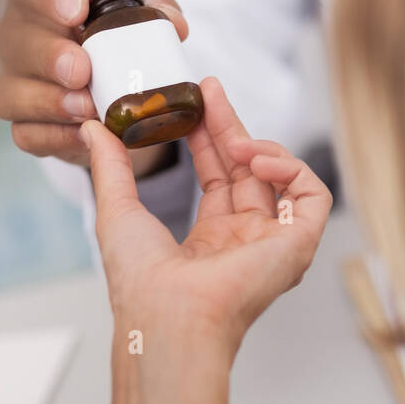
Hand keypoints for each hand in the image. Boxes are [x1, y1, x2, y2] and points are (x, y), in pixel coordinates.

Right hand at [0, 0, 188, 172]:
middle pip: (12, 39)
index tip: (77, 9)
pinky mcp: (23, 125)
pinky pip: (25, 133)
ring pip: (9, 92)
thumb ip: (155, 11)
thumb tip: (173, 24)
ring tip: (86, 107)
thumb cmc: (118, 37)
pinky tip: (83, 134)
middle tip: (82, 69)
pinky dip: (55, 136)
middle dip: (48, 55)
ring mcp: (14, 81)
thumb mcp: (142, 15)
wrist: (114, 93)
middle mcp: (16, 36)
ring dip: (48, 101)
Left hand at [81, 76, 331, 361]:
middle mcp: (245, 242)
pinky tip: (257, 161)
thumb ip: (110, 166)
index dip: (210, 136)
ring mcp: (273, 244)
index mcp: (209, 242)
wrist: (166, 314)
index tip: (197, 100)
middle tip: (210, 89)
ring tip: (233, 139)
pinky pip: (312, 196)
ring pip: (281, 178)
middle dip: (230, 125)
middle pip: (247, 169)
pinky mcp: (298, 245)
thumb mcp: (117, 209)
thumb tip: (92, 128)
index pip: (219, 176)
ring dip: (258, 146)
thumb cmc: (140, 280)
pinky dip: (291, 169)